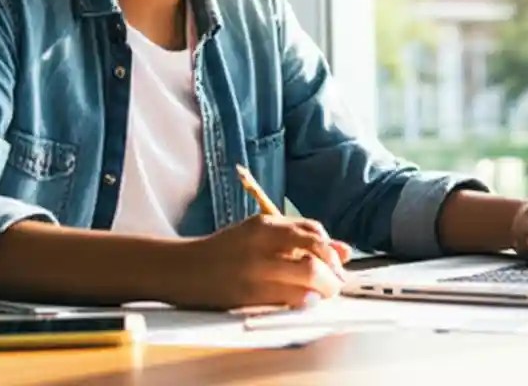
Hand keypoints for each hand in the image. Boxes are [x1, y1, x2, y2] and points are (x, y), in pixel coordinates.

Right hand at [169, 214, 352, 309]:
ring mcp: (256, 269)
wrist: (182, 268)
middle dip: (334, 273)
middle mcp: (262, 243)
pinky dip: (305, 300)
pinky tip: (305, 302)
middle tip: (334, 283)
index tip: (335, 262)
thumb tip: (344, 250)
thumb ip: (299, 238)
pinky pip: (290, 298)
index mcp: (265, 225)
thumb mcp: (259, 234)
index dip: (331, 248)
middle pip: (316, 254)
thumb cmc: (225, 251)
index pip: (314, 231)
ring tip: (322, 294)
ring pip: (308, 276)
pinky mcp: (249, 294)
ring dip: (324, 289)